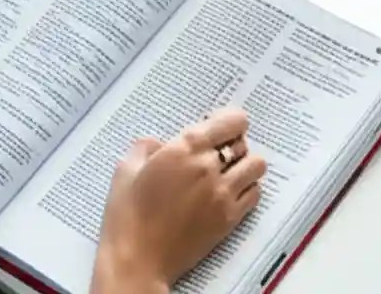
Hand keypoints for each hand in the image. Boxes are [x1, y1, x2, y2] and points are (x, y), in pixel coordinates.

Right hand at [91, 109, 266, 292]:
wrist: (138, 260)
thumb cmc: (126, 216)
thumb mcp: (124, 170)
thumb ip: (144, 148)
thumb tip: (158, 143)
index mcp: (183, 149)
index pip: (230, 121)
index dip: (228, 120)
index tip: (217, 125)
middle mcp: (208, 168)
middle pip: (242, 142)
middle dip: (231, 142)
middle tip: (216, 151)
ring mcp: (222, 194)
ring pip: (255, 166)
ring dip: (244, 164)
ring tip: (227, 171)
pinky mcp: (229, 219)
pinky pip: (255, 193)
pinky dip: (247, 188)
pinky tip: (229, 193)